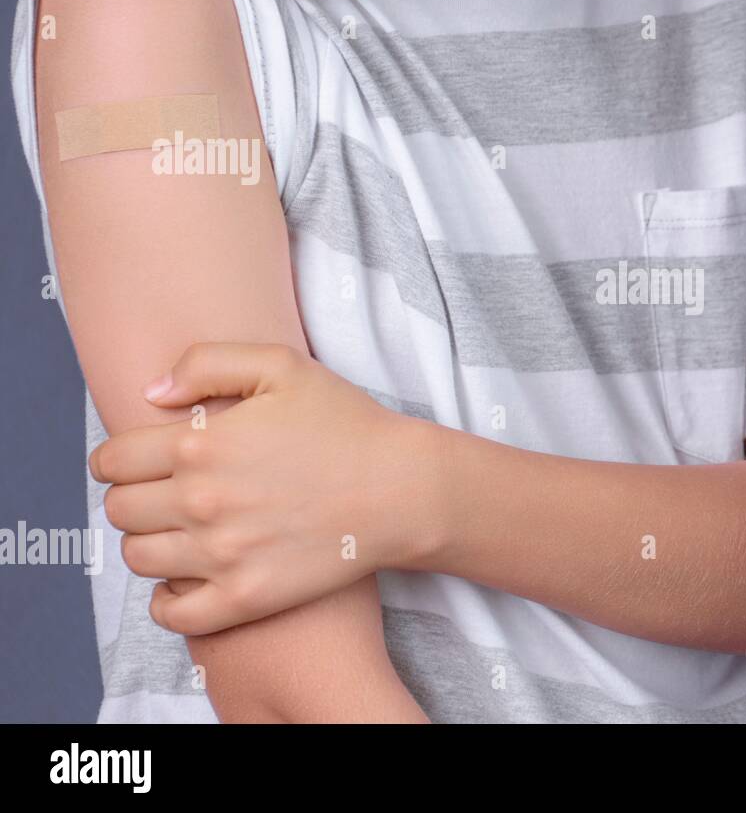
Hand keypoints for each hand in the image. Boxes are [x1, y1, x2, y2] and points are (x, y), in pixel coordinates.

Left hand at [92, 343, 438, 633]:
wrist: (403, 489)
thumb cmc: (348, 424)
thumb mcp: (283, 366)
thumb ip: (208, 363)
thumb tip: (151, 393)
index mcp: (201, 443)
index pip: (112, 460)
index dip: (119, 458)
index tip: (139, 461)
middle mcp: (201, 501)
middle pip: (119, 509)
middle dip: (133, 497)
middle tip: (165, 494)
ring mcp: (221, 554)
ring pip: (138, 557)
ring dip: (148, 543)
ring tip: (179, 532)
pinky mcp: (245, 597)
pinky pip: (172, 612)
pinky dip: (166, 600)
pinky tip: (186, 579)